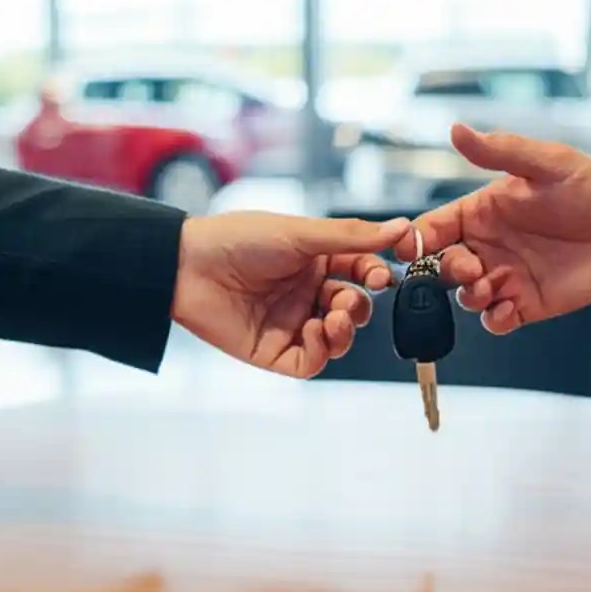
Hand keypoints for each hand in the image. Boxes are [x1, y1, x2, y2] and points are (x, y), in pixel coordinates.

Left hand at [171, 212, 408, 377]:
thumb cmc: (238, 240)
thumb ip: (353, 237)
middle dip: (359, 307)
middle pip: (353, 310)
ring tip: (332, 318)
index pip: (361, 271)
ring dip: (344, 331)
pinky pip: (311, 362)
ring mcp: (290, 323)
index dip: (376, 274)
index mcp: (314, 260)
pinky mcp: (273, 352)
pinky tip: (313, 330)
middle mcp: (305, 292)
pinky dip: (321, 351)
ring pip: (337, 340)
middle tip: (345, 300)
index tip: (383, 275)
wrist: (187, 266)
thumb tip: (403, 228)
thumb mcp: (302, 234)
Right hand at [396, 124, 590, 334]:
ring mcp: (506, 277)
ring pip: (466, 297)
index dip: (413, 240)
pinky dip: (495, 320)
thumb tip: (457, 130)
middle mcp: (488, 246)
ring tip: (488, 287)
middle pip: (443, 267)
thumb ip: (499, 151)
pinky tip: (508, 309)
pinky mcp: (528, 303)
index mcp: (482, 212)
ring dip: (469, 296)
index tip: (408, 248)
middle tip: (470, 267)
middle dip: (445, 271)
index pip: (432, 228)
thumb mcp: (545, 163)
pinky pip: (497, 321)